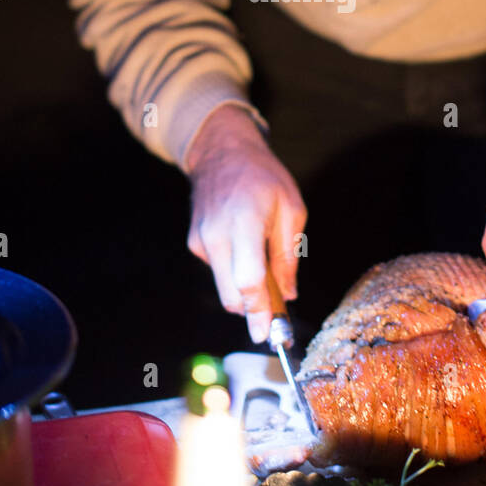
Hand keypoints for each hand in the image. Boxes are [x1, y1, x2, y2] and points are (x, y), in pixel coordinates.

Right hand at [185, 105, 306, 342]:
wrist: (220, 151)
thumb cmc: (262, 176)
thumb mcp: (291, 208)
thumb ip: (288, 255)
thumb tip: (287, 295)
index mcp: (245, 222)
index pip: (248, 279)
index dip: (259, 311)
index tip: (268, 335)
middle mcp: (217, 234)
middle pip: (231, 295)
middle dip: (253, 311)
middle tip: (275, 314)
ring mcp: (201, 240)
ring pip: (223, 287)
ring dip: (245, 290)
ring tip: (264, 264)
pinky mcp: (195, 243)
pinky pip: (218, 271)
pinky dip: (234, 271)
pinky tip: (244, 246)